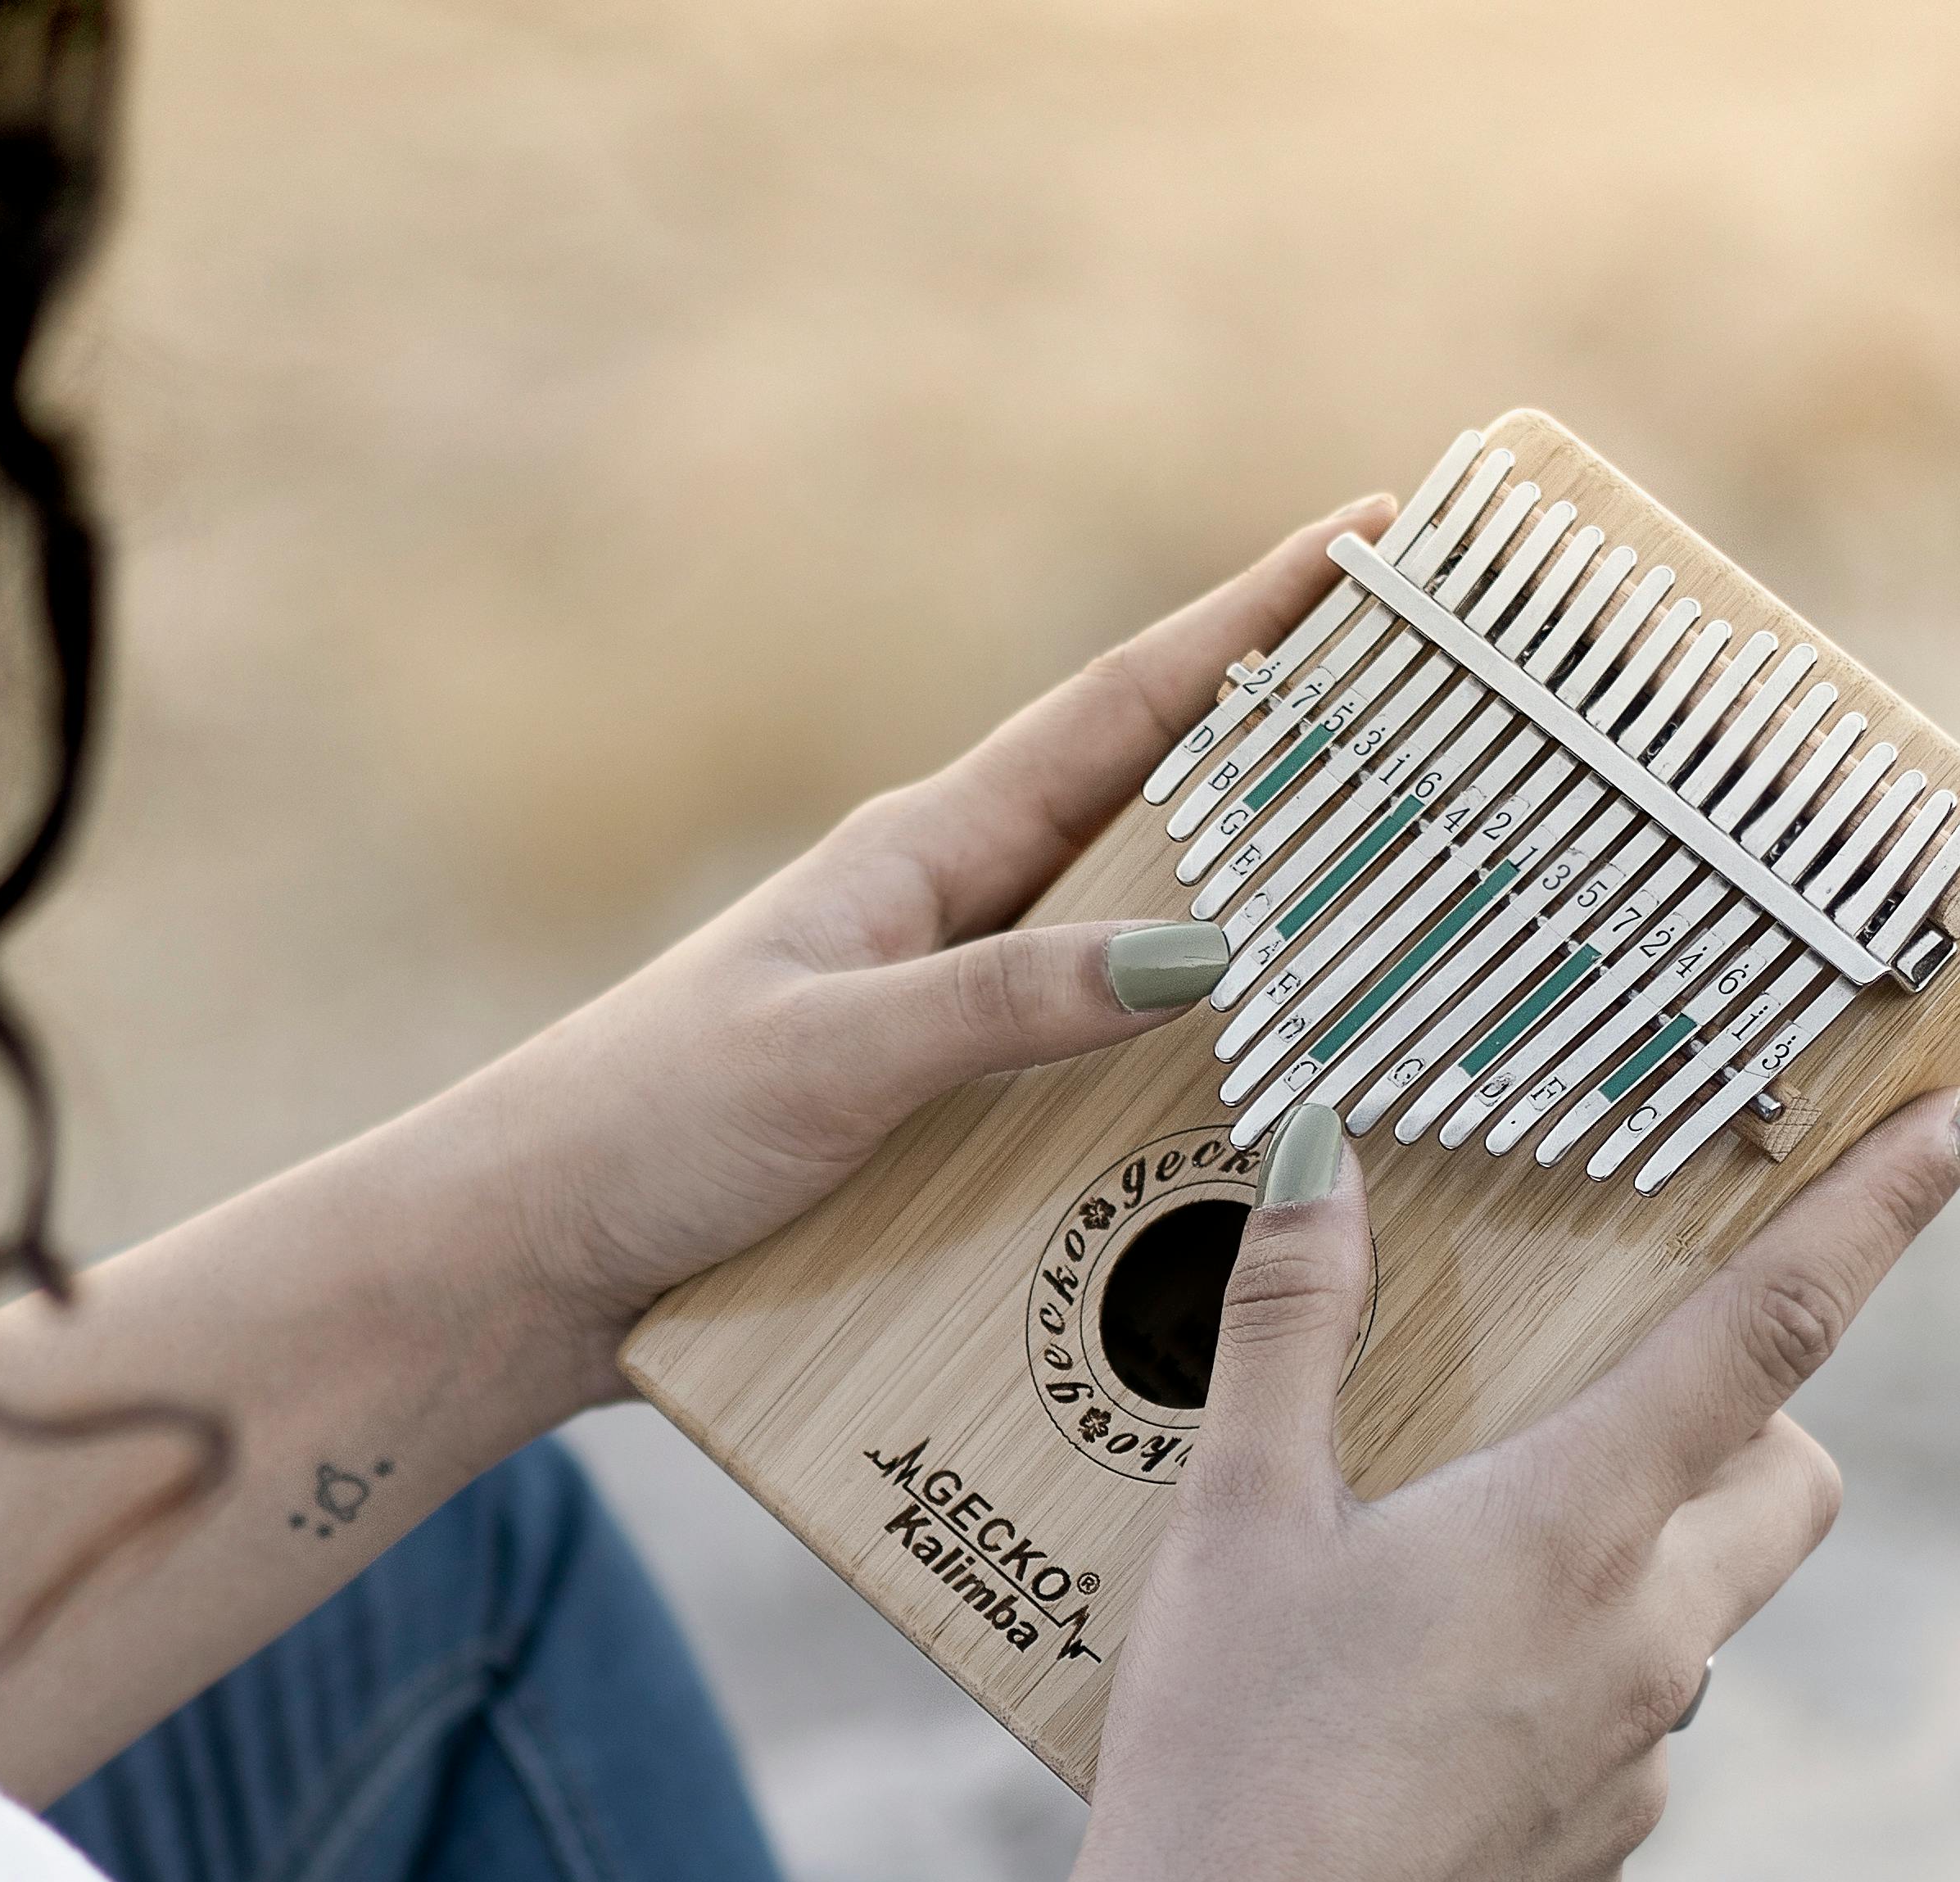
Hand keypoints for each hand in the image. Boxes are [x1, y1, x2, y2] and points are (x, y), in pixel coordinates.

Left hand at [469, 495, 1399, 1376]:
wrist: (519, 1267)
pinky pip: (1081, 1079)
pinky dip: (1168, 1073)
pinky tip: (1244, 1114)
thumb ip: (1004, 1005)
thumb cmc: (642, 1136)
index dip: (1249, 622)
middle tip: (1440, 717)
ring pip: (1128, 951)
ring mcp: (936, 1019)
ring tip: (1396, 909)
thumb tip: (1202, 950)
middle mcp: (941, 920)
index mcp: (918, 859)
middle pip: (1150, 816)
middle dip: (1291, 760)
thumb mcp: (834, 1059)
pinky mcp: (920, 1120)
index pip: (1119, 712)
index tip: (1373, 536)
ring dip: (1250, 928)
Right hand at [1026, 1085, 1959, 1881]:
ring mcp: (1636, 1771)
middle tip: (1609, 1421)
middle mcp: (1647, 1644)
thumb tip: (1316, 1155)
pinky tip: (1407, 1752)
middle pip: (1785, 1487)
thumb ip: (1288, 1320)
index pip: (1769, 1329)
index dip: (1874, 1214)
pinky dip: (1550, 1720)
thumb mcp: (1232, 1518)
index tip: (1959, 1127)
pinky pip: (1617, 1756)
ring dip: (1618, 1587)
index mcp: (1572, 1526)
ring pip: (1692, 1630)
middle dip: (1746, 1431)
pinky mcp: (1595, 1872)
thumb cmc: (1222, 1755)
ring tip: (1435, 1617)